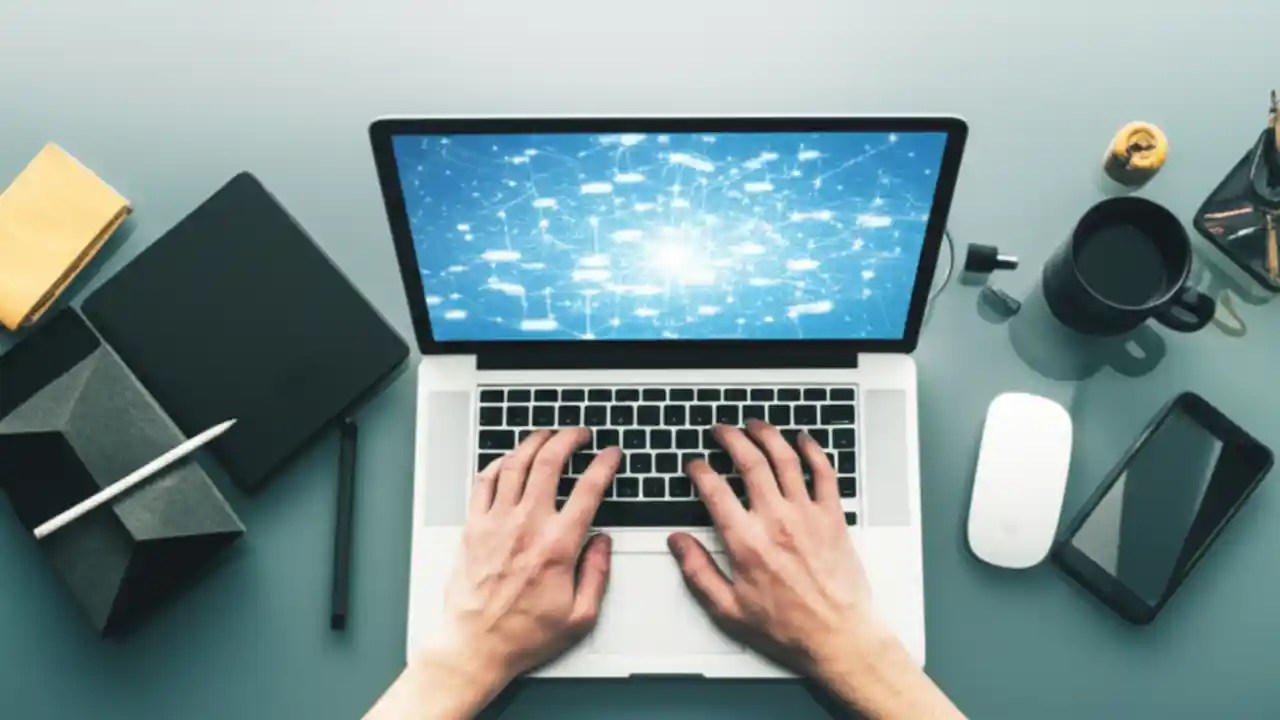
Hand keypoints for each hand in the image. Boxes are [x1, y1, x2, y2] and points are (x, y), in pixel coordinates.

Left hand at [368, 429, 619, 719]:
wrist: (474, 646)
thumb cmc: (523, 636)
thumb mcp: (580, 616)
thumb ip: (597, 574)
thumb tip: (603, 542)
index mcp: (557, 546)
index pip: (588, 489)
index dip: (604, 464)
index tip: (611, 455)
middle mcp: (526, 527)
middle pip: (549, 463)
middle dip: (569, 438)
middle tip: (579, 434)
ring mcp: (496, 523)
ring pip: (515, 464)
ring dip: (534, 442)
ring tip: (547, 434)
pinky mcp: (473, 528)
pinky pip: (483, 482)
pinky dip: (498, 463)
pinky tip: (508, 460)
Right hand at [668, 421, 880, 678]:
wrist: (838, 637)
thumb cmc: (788, 628)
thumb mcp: (729, 609)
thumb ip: (698, 572)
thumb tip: (678, 543)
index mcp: (747, 543)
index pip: (715, 491)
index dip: (699, 470)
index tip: (694, 465)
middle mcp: (776, 522)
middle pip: (750, 461)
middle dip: (730, 438)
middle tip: (721, 430)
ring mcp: (807, 515)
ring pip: (785, 458)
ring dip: (768, 434)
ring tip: (755, 424)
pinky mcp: (833, 517)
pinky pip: (824, 472)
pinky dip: (813, 450)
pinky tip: (804, 439)